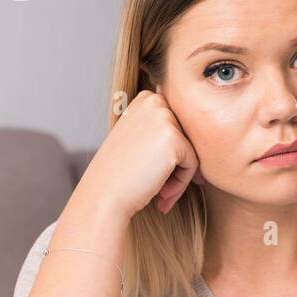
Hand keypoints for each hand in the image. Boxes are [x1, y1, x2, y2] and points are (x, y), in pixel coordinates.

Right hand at [77, 88, 205, 221]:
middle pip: (185, 137)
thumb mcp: (134, 137)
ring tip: (161, 193)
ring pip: (191, 151)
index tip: (153, 172)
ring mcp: (164, 118)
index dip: (168, 154)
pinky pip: (193, 163)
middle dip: (176, 166)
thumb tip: (191, 134)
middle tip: (161, 188)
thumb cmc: (118, 174)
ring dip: (179, 176)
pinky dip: (182, 182)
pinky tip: (162, 194)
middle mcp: (155, 102)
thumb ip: (157, 129)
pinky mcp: (174, 139)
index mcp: (145, 99)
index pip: (177, 126)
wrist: (103, 196)